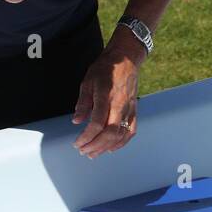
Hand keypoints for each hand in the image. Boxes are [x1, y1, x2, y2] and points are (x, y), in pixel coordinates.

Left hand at [72, 32, 144, 158]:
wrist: (126, 59)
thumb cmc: (105, 68)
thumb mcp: (88, 81)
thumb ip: (83, 103)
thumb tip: (76, 121)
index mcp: (106, 96)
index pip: (97, 123)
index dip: (86, 137)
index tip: (77, 143)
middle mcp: (120, 104)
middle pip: (110, 132)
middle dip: (95, 145)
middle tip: (83, 151)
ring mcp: (129, 108)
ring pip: (121, 134)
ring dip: (107, 147)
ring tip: (94, 153)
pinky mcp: (135, 109)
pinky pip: (131, 130)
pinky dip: (122, 142)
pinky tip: (112, 148)